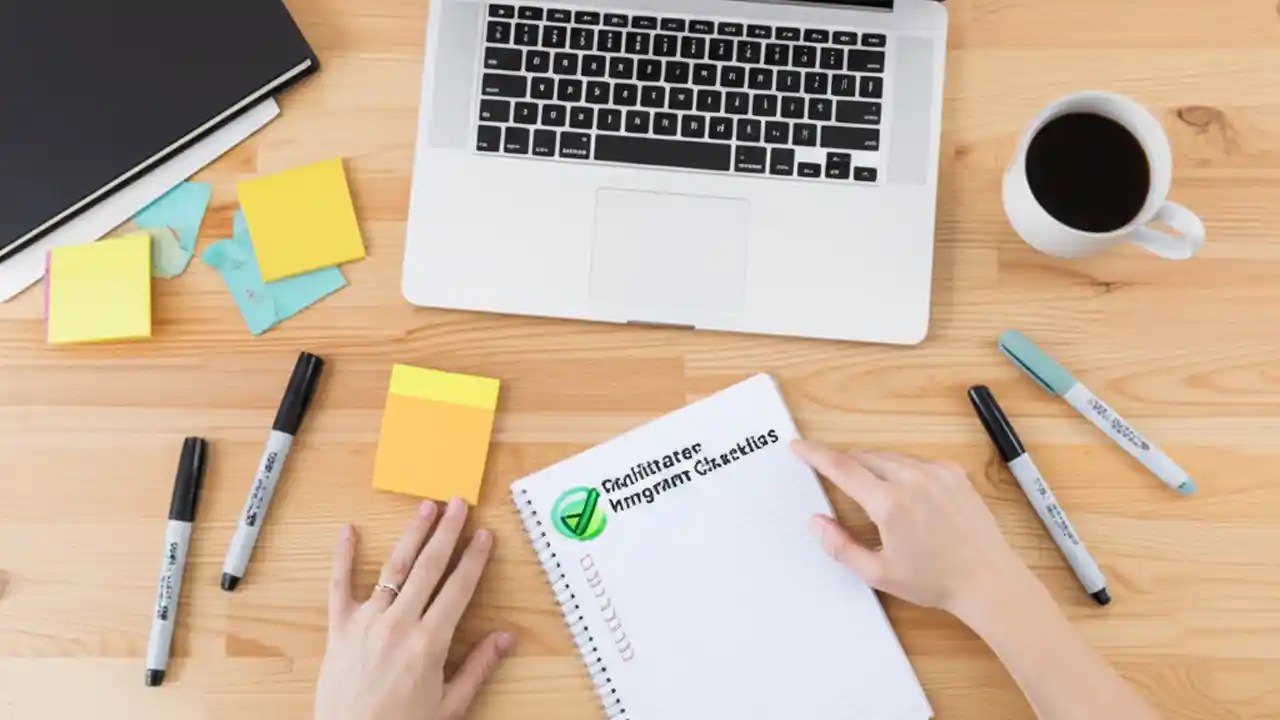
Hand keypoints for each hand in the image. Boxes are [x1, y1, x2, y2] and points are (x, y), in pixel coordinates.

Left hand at [315, 499, 514, 719]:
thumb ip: (478, 667)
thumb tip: (507, 637)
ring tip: (425, 507)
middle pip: (429, 568)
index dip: (474, 559)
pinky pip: (339, 587)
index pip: (459, 589)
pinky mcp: (339, 629)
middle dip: (446, 532)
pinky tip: (348, 531)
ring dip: (411, 535)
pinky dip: (343, 558)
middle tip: (458, 504)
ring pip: (393, 568)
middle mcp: (399, 624)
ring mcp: (367, 623)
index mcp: (430, 643)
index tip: (485, 535)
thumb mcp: (450, 705)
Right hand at [793, 440, 1031, 621]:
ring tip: (871, 492)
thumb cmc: (935, 581)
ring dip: (872, 466)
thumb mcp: (878, 573)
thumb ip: (840, 546)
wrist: (988, 579)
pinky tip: (905, 493)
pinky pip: (916, 461)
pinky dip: (902, 469)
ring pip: (890, 457)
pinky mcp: (954, 473)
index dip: (815, 454)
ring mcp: (937, 473)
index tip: (800, 446)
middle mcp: (913, 480)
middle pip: (863, 457)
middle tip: (833, 476)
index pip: (842, 467)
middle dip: (844, 463)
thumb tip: (816, 522)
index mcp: (890, 504)